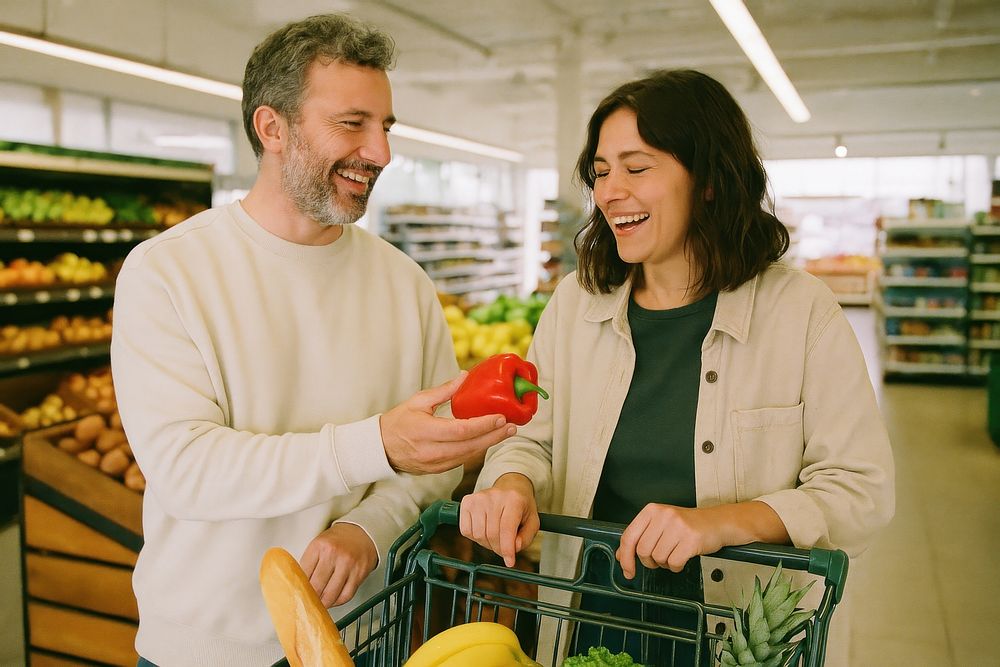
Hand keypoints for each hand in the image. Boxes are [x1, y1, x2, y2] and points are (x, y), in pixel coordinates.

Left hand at [300, 523, 377, 607]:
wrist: (361, 533)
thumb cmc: (337, 541)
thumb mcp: (318, 545)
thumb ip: (308, 563)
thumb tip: (299, 586)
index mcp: (319, 546)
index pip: (304, 574)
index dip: (300, 587)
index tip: (299, 594)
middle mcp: (334, 554)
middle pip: (317, 586)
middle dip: (311, 598)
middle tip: (308, 603)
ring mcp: (348, 564)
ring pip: (331, 594)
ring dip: (324, 603)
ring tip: (320, 604)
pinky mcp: (360, 573)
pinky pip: (346, 595)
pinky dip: (338, 602)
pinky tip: (334, 600)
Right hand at [380, 373, 516, 473]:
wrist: (380, 448)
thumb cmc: (397, 422)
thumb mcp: (418, 401)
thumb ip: (443, 391)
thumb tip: (465, 376)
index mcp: (426, 431)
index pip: (461, 430)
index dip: (483, 425)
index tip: (501, 418)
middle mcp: (432, 451)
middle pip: (470, 446)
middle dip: (493, 436)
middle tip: (512, 427)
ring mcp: (435, 464)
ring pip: (467, 456)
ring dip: (488, 444)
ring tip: (505, 433)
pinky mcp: (437, 470)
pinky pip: (461, 460)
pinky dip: (475, 450)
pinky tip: (487, 441)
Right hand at [460, 473, 539, 566]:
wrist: (510, 486)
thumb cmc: (521, 507)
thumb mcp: (532, 521)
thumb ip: (526, 538)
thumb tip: (514, 548)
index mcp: (514, 500)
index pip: (507, 529)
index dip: (507, 549)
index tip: (510, 562)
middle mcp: (494, 496)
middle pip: (492, 534)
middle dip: (499, 548)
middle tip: (504, 549)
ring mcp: (478, 498)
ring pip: (478, 535)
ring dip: (487, 544)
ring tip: (495, 537)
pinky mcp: (467, 501)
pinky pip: (466, 530)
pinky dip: (475, 537)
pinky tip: (484, 530)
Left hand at [616, 504, 725, 579]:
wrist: (715, 523)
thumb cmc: (686, 525)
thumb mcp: (660, 525)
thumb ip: (640, 537)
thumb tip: (621, 555)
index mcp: (651, 510)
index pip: (629, 536)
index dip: (625, 557)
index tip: (627, 570)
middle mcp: (663, 516)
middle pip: (643, 551)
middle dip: (650, 561)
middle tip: (660, 558)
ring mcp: (677, 527)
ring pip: (658, 558)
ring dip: (665, 563)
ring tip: (674, 553)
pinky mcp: (691, 540)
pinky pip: (673, 563)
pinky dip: (676, 566)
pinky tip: (683, 557)